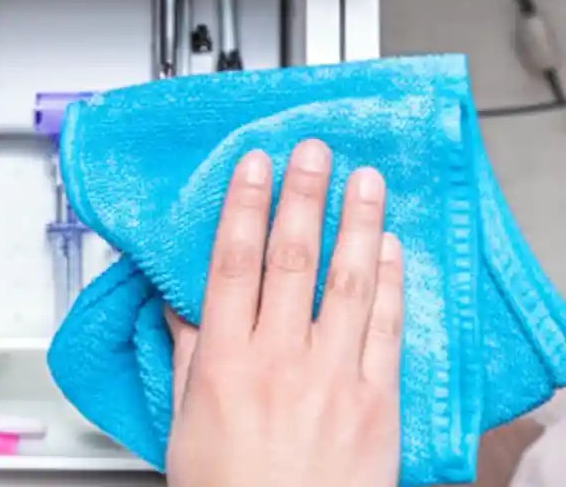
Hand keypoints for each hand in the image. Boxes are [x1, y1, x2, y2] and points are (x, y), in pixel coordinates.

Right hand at [165, 139, 403, 486]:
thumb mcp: (187, 421)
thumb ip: (190, 353)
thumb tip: (180, 303)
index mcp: (227, 361)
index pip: (234, 263)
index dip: (244, 206)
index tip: (253, 165)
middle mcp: (281, 360)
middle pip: (291, 260)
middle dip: (302, 197)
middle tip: (311, 153)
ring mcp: (334, 377)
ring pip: (346, 283)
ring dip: (356, 224)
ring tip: (363, 181)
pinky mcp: (377, 401)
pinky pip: (386, 329)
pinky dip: (390, 283)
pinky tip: (392, 250)